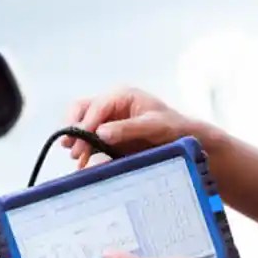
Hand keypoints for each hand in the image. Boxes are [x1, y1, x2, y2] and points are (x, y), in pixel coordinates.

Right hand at [63, 88, 195, 168]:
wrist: (183, 139)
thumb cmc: (172, 127)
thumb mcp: (154, 126)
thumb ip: (128, 128)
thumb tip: (101, 133)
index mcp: (122, 95)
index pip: (97, 106)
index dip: (86, 124)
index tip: (80, 143)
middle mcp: (111, 104)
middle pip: (82, 110)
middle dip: (75, 130)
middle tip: (74, 151)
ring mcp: (107, 118)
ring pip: (81, 122)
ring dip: (76, 139)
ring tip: (77, 157)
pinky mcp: (107, 133)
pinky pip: (88, 137)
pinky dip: (83, 148)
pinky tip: (83, 162)